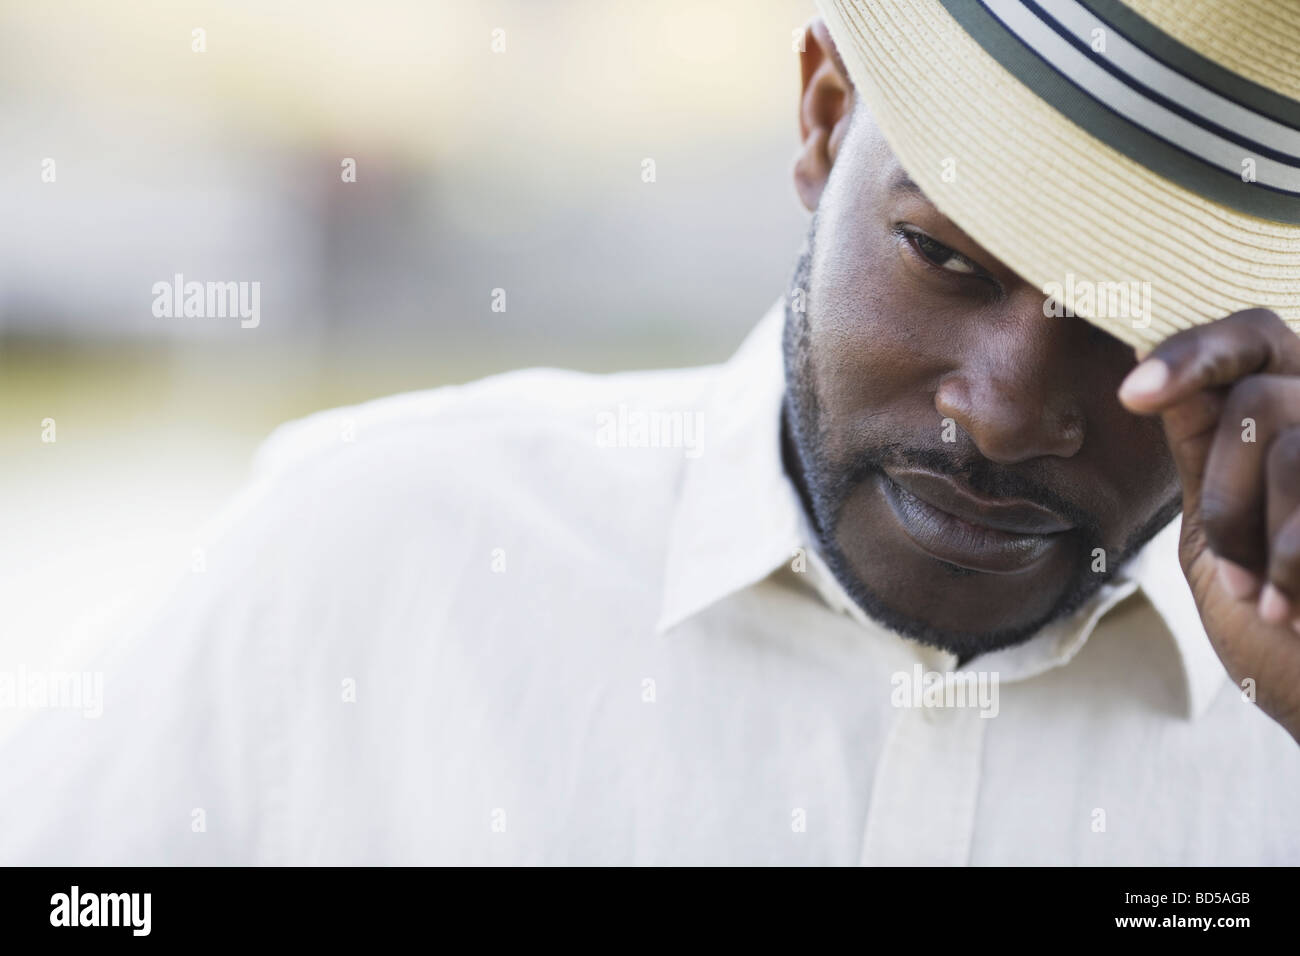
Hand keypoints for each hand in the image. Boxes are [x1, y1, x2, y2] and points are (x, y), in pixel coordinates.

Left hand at [1119, 308, 1299, 742]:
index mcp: (1299, 415)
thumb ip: (1201, 448)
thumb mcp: (1216, 531)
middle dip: (1223, 496)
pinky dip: (1292, 564)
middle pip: (1258, 401)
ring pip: (1290, 447)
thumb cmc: (1275, 626)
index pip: (1252, 336)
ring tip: (1263, 601)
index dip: (1191, 353)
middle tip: (1230, 576)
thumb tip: (1144, 358)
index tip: (1132, 395)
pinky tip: (1293, 612)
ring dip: (1254, 540)